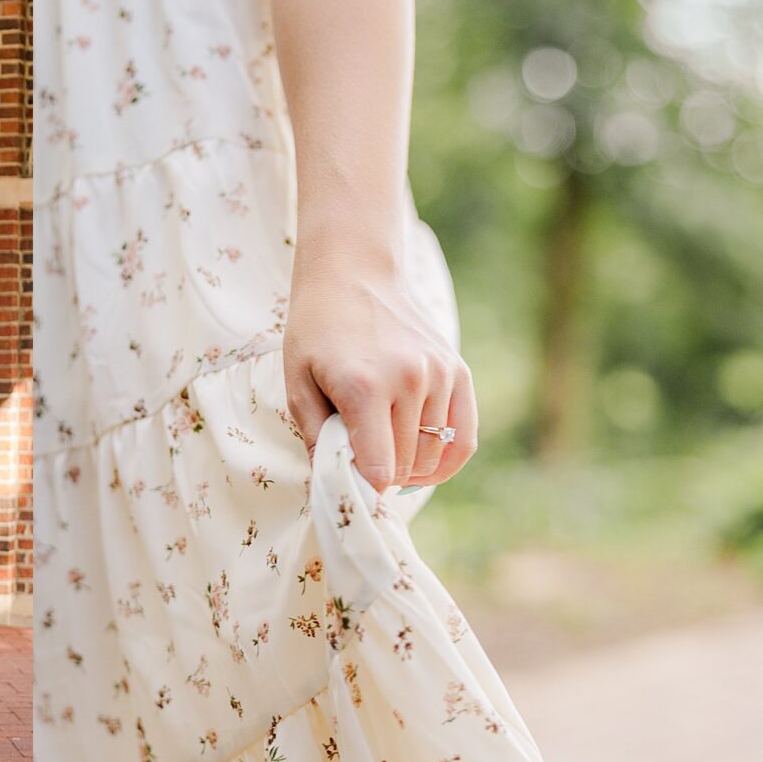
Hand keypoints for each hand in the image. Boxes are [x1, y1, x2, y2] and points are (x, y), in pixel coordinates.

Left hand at [283, 259, 476, 492]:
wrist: (353, 274)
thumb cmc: (316, 330)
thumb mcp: (297, 382)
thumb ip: (316, 436)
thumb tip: (334, 483)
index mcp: (364, 387)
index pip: (379, 468)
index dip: (362, 487)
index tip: (347, 484)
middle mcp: (409, 381)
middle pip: (405, 466)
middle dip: (381, 477)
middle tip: (359, 463)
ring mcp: (439, 375)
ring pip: (434, 455)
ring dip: (410, 469)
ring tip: (384, 457)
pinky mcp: (458, 371)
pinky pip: (465, 437)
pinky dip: (447, 460)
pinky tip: (423, 465)